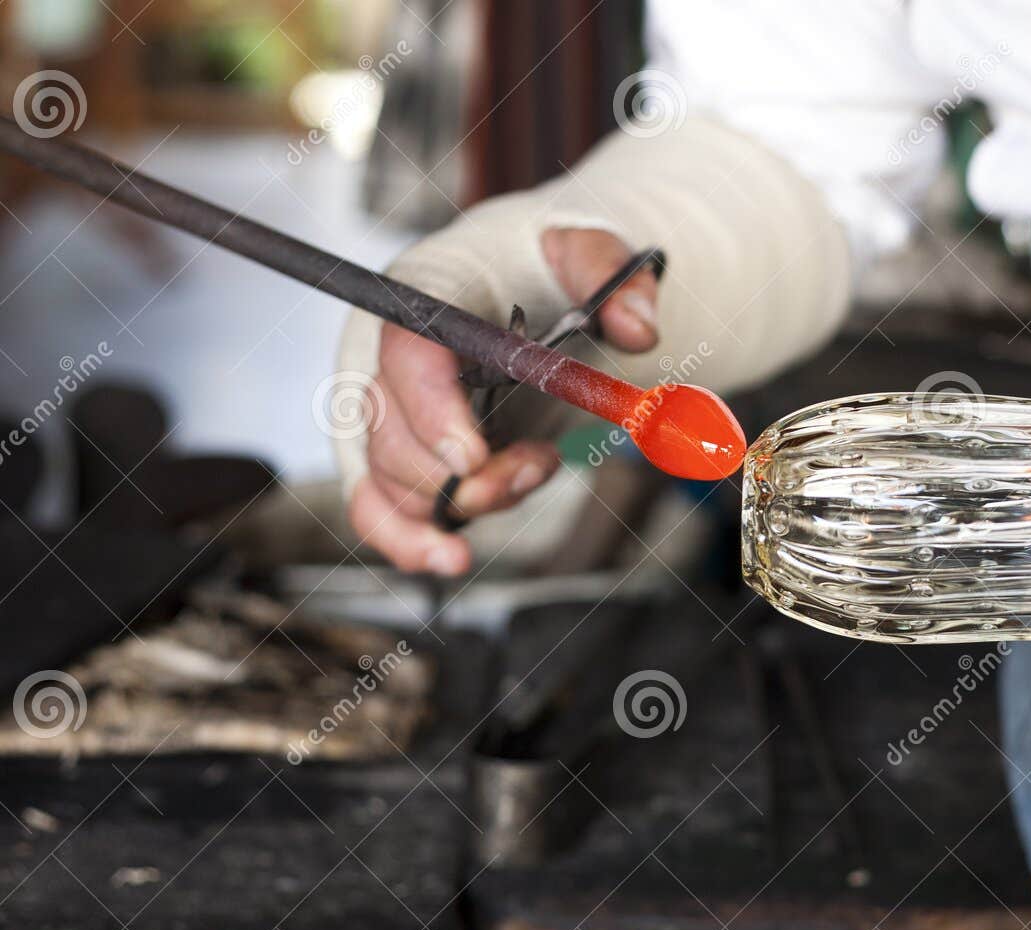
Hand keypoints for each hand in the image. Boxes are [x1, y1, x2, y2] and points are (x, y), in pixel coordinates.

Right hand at [347, 227, 660, 574]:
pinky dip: (407, 542)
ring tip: (534, 471)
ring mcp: (391, 407)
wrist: (531, 289)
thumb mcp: (589, 252)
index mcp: (429, 291)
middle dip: (461, 472)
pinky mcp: (401, 454)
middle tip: (535, 467)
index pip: (406, 352)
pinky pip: (375, 506)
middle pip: (391, 427)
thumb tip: (638, 329)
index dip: (432, 409)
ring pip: (391, 475)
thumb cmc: (545, 269)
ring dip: (464, 499)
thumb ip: (615, 279)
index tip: (472, 458)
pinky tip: (450, 559)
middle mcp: (391, 350)